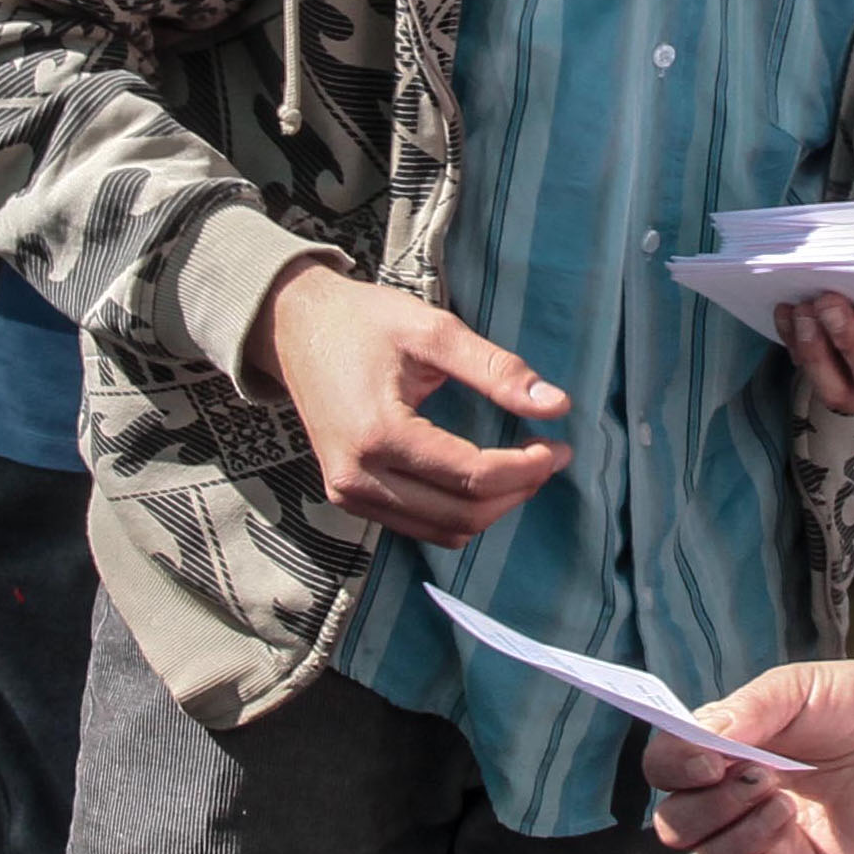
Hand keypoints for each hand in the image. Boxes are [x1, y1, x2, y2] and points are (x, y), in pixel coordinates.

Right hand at [255, 263, 567, 547]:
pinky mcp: (348, 497)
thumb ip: (496, 370)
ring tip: (521, 467)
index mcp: (378, 434)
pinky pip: (418, 526)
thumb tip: (557, 405)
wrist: (294, 328)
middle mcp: (357, 478)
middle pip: (461, 515)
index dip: (526, 468)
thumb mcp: (434, 330)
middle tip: (548, 455)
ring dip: (492, 508)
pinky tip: (482, 476)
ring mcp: (348, 494)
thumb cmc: (362, 322)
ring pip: (443, 531)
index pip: (471, 476)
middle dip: (516, 491)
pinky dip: (459, 511)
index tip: (558, 444)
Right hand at [650, 658, 853, 853]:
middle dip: (711, 810)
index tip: (710, 763)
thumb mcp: (797, 690)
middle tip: (765, 780)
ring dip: (736, 845)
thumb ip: (747, 711)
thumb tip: (702, 737)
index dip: (674, 771)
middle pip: (675, 827)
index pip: (664, 769)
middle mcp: (729, 798)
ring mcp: (760, 840)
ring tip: (786, 809)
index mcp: (720, 749)